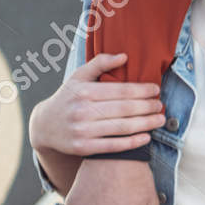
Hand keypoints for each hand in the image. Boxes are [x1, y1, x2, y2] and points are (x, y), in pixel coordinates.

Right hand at [30, 53, 163, 155]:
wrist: (44, 126)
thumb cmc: (68, 98)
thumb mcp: (78, 77)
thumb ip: (100, 63)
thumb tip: (124, 56)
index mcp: (83, 91)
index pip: (121, 90)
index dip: (142, 90)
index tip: (156, 89)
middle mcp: (82, 111)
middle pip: (125, 109)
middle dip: (148, 107)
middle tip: (160, 105)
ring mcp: (82, 130)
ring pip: (122, 128)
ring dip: (146, 124)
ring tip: (160, 119)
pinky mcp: (83, 148)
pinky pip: (114, 146)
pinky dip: (133, 142)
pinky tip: (147, 137)